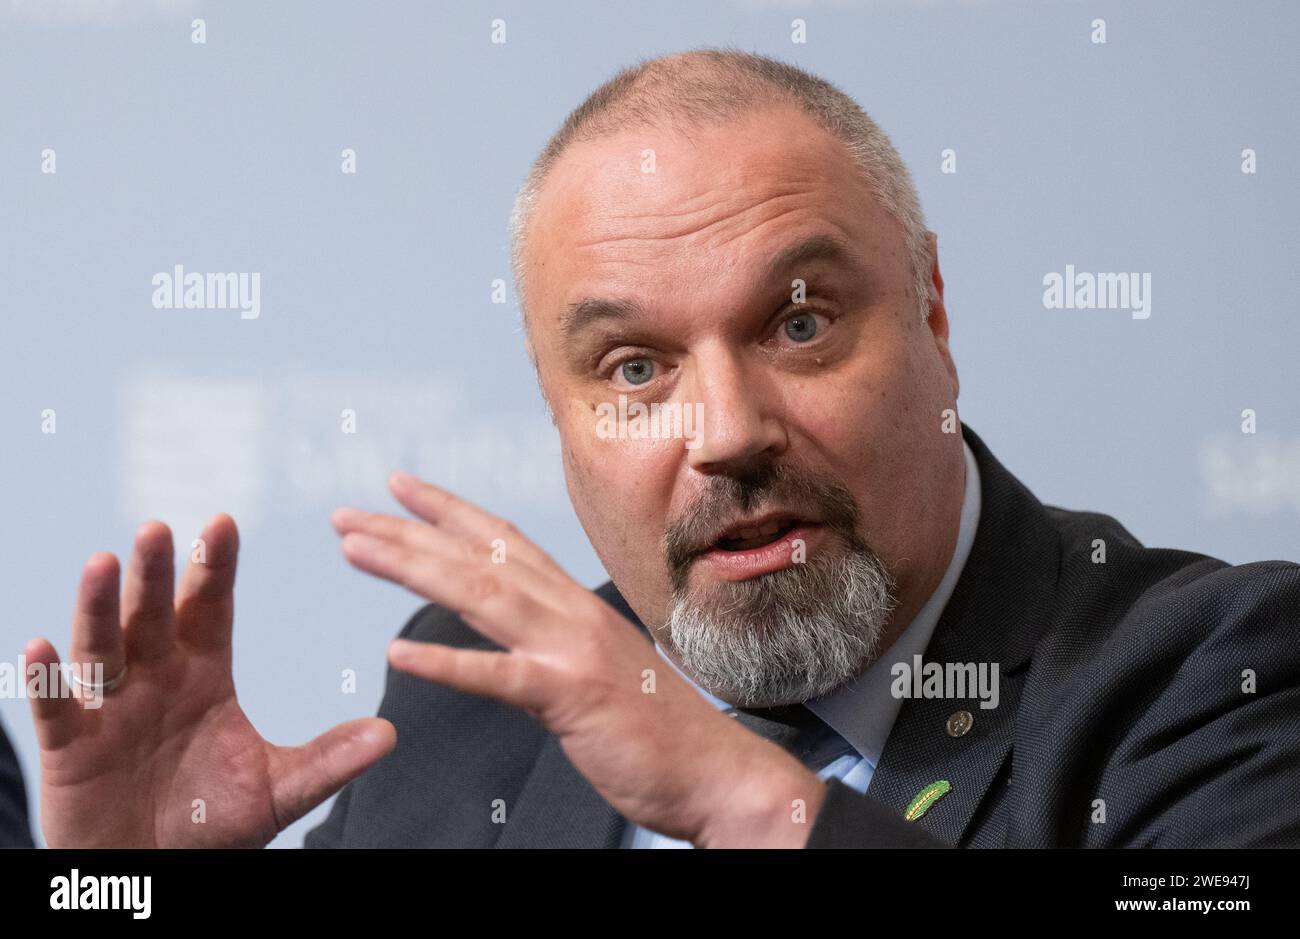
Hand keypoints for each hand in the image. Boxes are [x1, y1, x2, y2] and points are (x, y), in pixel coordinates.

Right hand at [28, 515, 395, 847]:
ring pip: (102, 647)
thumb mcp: (279, 791)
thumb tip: (388, 735)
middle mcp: (154, 681)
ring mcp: (110, 709)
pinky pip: (55, 709)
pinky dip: (45, 680)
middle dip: (156, 573)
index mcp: (203, 677)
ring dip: (100, 606)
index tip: (223, 522)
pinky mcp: (72, 748)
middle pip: (153, 616)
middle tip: (160, 528)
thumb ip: (328, 761)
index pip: (210, 610)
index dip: (215, 568)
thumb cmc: (211, 825)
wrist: (158, 874)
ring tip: (103, 562)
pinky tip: (39, 647)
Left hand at [333, 472, 825, 847]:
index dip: (449, 510)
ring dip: (413, 568)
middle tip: (348, 515)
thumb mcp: (603, 664)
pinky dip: (447, 662)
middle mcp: (571, 614)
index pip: (504, 540)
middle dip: (408, 531)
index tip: (400, 488)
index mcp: (576, 605)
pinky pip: (499, 676)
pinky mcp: (572, 697)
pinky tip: (398, 653)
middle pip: (478, 556)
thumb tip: (520, 626)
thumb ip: (560, 637)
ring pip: (481, 594)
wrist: (718, 772)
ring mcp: (572, 651)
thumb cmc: (659, 727)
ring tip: (357, 550)